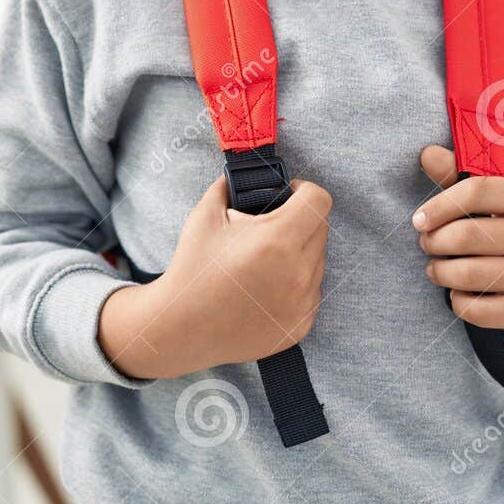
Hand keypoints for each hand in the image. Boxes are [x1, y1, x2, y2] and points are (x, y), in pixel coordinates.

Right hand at [99, 172, 331, 379]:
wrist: (183, 328)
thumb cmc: (193, 271)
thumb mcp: (204, 216)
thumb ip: (229, 186)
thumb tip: (245, 175)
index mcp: (277, 240)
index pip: (319, 200)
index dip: (304, 190)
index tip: (289, 195)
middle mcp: (298, 272)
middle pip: (321, 228)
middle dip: (300, 220)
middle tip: (269, 227)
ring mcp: (302, 303)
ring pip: (318, 260)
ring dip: (299, 252)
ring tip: (263, 260)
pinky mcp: (301, 325)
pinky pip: (311, 291)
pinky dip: (296, 282)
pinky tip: (266, 286)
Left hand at [413, 145, 503, 340]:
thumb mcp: (493, 206)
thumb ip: (458, 178)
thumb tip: (427, 152)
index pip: (478, 190)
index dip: (439, 205)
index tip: (419, 220)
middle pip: (467, 235)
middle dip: (434, 242)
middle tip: (427, 245)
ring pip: (467, 274)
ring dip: (439, 272)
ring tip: (436, 269)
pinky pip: (476, 309)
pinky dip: (456, 302)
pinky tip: (459, 294)